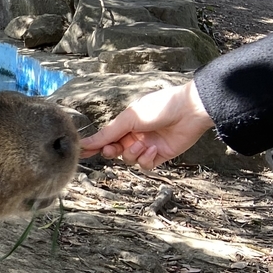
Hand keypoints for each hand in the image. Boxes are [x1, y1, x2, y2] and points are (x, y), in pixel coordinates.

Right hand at [79, 81, 213, 169]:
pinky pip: (145, 165)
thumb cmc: (159, 108)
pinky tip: (154, 148)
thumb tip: (84, 142)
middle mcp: (134, 136)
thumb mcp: (128, 119)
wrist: (189, 111)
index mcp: (126, 124)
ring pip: (129, 159)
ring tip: (143, 144)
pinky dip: (147, 158)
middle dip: (113, 151)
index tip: (83, 153)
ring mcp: (147, 146)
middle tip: (114, 149)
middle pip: (115, 151)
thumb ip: (107, 134)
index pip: (106, 138)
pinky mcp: (159, 156)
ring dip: (133, 153)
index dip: (95, 146)